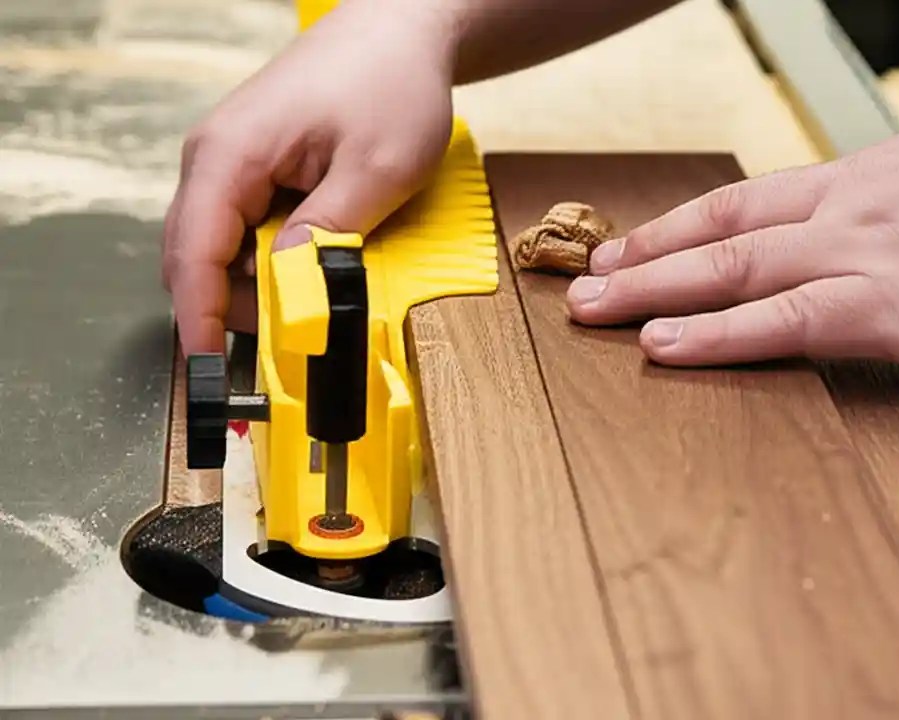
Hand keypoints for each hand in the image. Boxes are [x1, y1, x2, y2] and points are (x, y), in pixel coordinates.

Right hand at [162, 0, 457, 354]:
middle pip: (197, 257)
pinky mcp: (255, 168)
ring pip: (222, 247)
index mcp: (229, 156)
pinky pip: (247, 227)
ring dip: (260, 280)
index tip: (212, 369)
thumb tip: (291, 288)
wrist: (399, 32)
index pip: (193, 253)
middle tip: (296, 330)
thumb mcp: (377, 169)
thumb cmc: (390, 85)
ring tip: (320, 285)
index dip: (199, 317)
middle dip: (234, 305)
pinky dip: (273, 256)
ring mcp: (231, 162)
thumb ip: (330, 233)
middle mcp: (214, 159)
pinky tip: (316, 257)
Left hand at [565, 88, 898, 370]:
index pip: (751, 202)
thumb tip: (895, 242)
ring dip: (653, 296)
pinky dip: (721, 339)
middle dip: (644, 262)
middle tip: (583, 283)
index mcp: (871, 177)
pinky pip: (789, 326)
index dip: (683, 226)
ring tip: (591, 316)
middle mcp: (855, 210)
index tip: (637, 242)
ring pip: (733, 275)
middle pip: (723, 236)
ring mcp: (873, 257)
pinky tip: (669, 349)